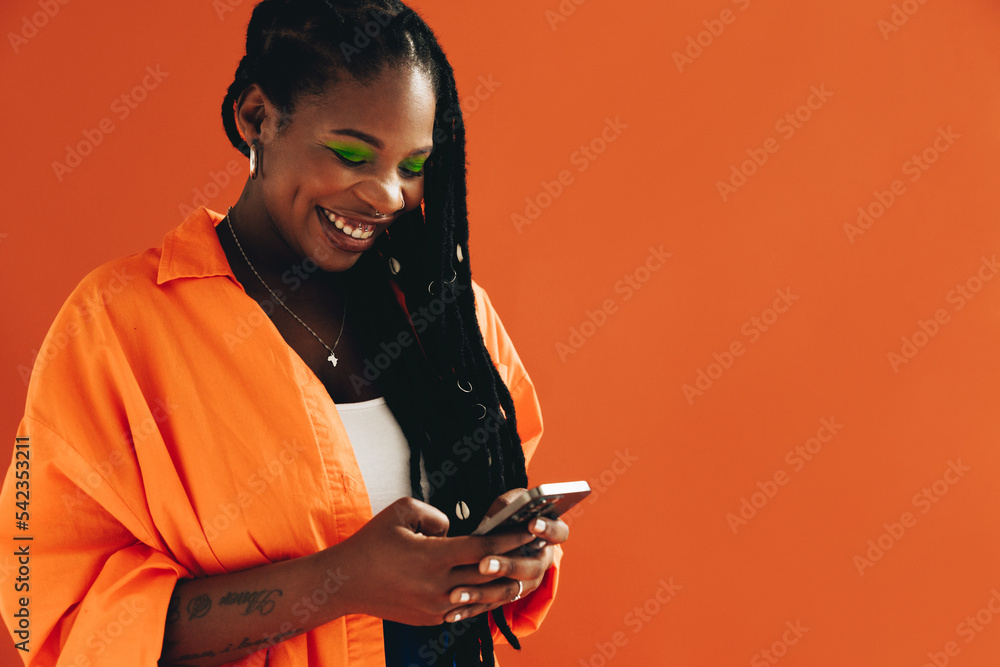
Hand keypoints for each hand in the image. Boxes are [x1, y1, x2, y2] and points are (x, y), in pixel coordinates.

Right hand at [329, 496, 539, 625]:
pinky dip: (481, 600)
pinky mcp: (430, 619)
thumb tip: (454, 528)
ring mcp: (436, 607)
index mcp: (434, 557)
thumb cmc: (371, 543)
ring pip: (482, 598)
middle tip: (535, 549)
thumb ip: (434, 514)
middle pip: (489, 575)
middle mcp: (438, 585)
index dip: (509, 537)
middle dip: (514, 560)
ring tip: (522, 572)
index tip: (529, 530)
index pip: (484, 547)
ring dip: (503, 585)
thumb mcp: (400, 512)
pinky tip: (492, 591)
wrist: (345, 583)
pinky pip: (465, 610)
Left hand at [441, 488, 568, 623]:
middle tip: (483, 564)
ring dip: (482, 593)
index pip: (558, 533)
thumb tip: (499, 513)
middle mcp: (541, 562)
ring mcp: (527, 583)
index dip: (547, 529)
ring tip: (457, 593)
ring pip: (509, 591)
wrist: (505, 539)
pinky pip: (491, 606)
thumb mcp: (510, 504)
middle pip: (531, 567)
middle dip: (507, 566)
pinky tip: (452, 613)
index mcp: (548, 536)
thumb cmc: (509, 516)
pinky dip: (471, 609)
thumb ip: (508, 505)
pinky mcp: (508, 597)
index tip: (532, 524)